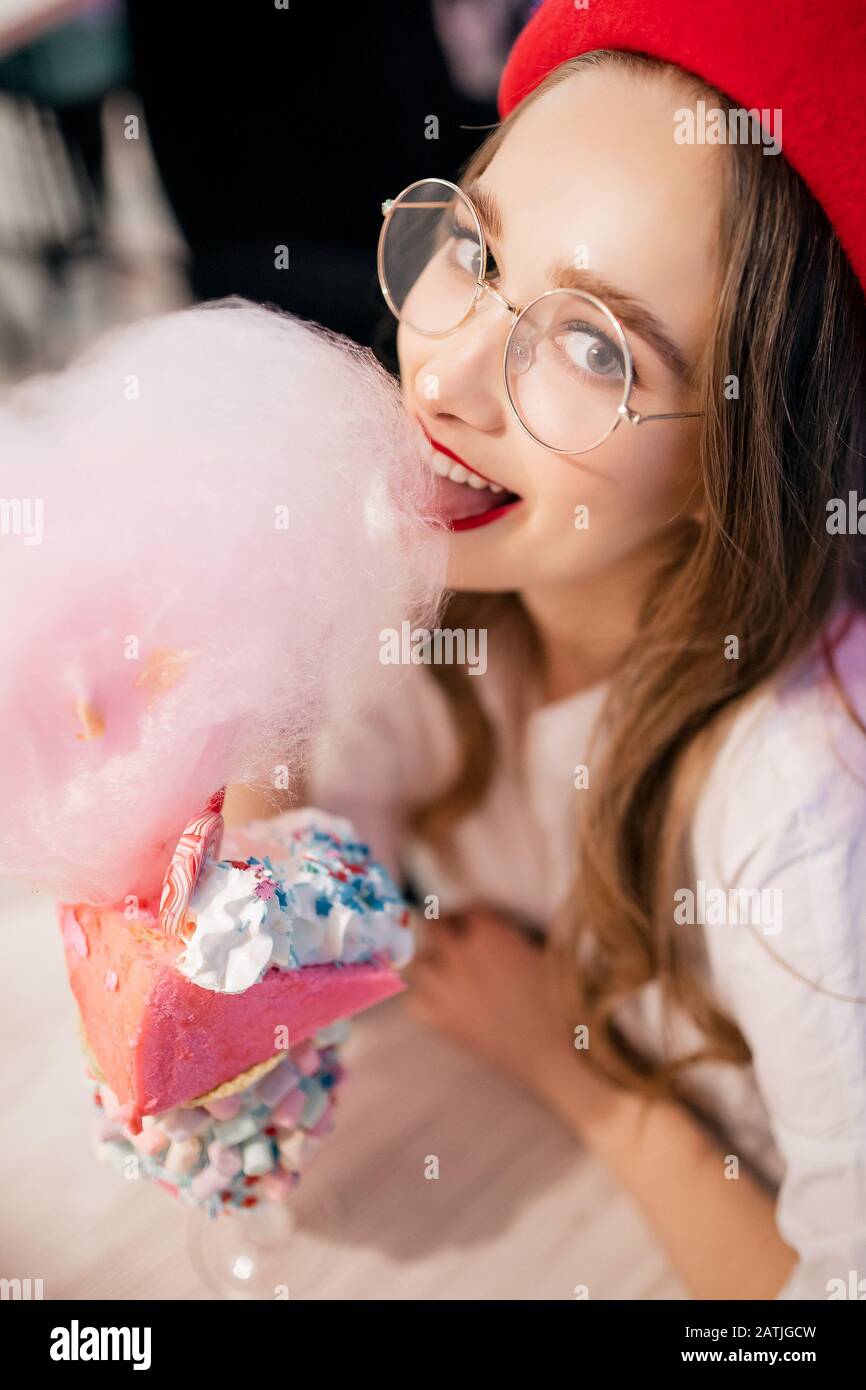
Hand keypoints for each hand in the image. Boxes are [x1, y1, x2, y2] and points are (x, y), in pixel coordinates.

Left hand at [402, 906, 574, 1094]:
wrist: (559, 1052)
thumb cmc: (563, 1001)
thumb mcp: (541, 952)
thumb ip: (509, 935)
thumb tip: (490, 931)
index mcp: (490, 933)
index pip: (466, 909)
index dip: (470, 916)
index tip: (473, 924)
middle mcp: (462, 956)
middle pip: (434, 926)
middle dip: (445, 930)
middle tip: (456, 941)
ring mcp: (448, 990)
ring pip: (417, 962)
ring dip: (430, 961)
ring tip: (446, 971)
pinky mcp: (442, 1023)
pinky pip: (414, 1002)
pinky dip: (422, 999)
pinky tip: (439, 1001)